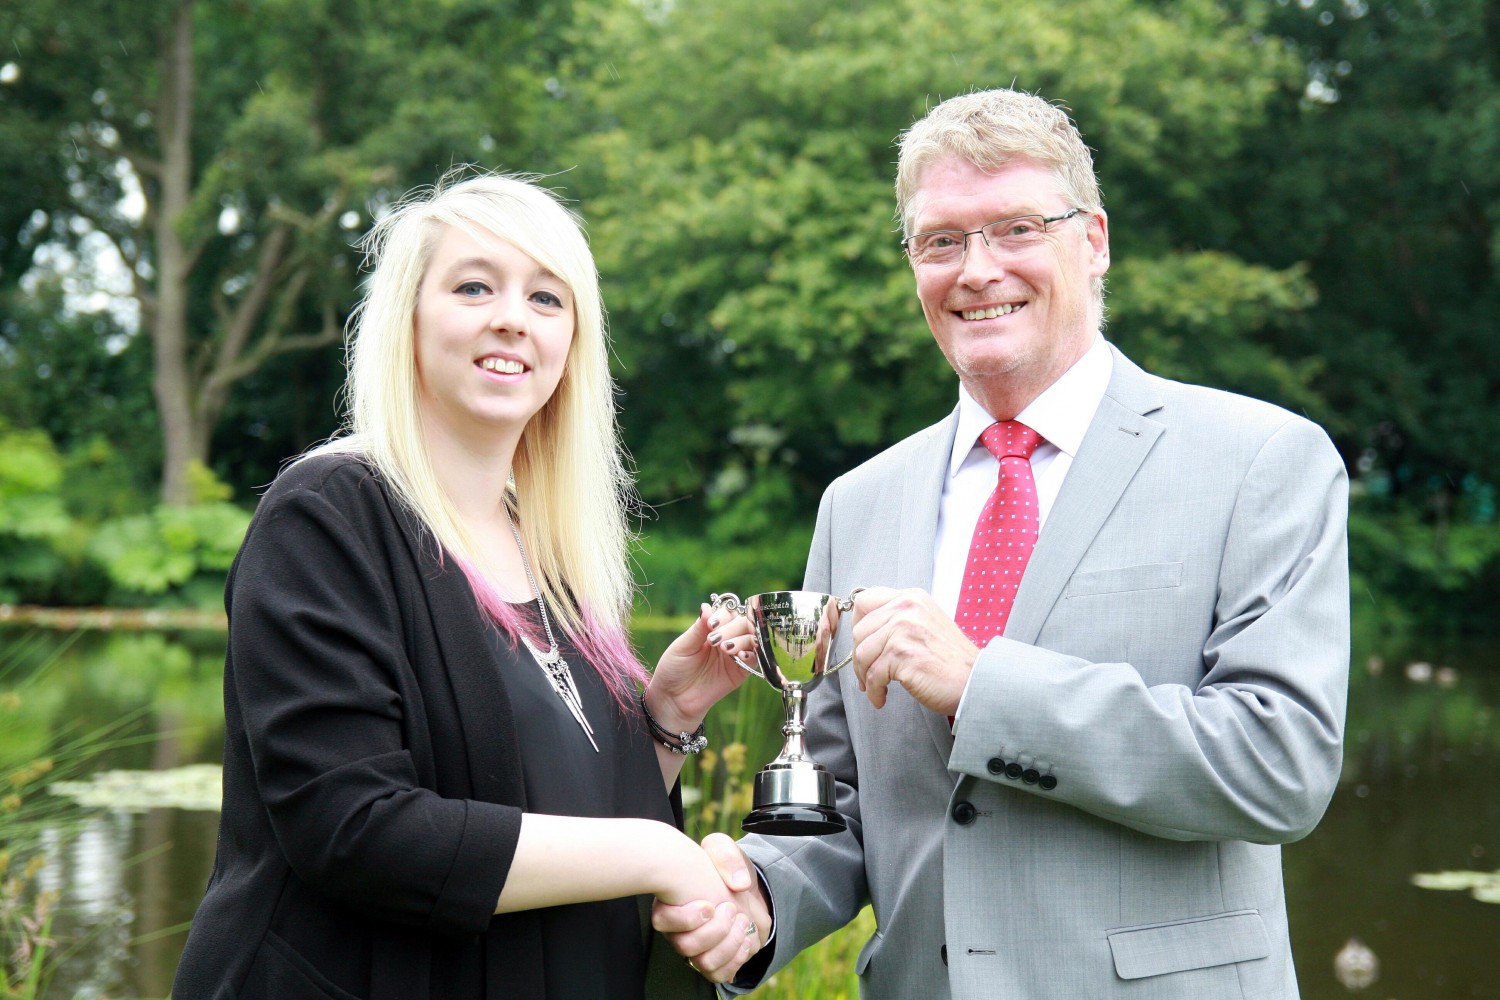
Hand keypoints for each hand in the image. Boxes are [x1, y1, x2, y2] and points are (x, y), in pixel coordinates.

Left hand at [645, 603, 754, 733]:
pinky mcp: (741, 671)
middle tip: (715, 639)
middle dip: (732, 627)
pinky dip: (750, 653)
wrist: (673, 699)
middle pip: (743, 622)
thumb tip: (707, 606)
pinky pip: (755, 659)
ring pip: (751, 638)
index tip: (711, 624)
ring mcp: (734, 655)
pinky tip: (739, 655)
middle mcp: (726, 638)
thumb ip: (698, 628)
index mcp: (711, 629)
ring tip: (724, 649)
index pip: (727, 613)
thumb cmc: (674, 670)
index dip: (723, 615)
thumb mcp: (683, 646)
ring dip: (741, 639)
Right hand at [652, 833, 768, 983]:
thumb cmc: (722, 869)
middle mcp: (677, 931)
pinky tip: (745, 940)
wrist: (742, 888)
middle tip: (733, 909)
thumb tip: (738, 884)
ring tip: (743, 923)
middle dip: (717, 930)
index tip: (710, 903)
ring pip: (704, 963)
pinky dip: (736, 959)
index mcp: (670, 904)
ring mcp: (695, 948)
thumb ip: (728, 856)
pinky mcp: (713, 960)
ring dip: (729, 944)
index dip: (687, 918)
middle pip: (686, 947)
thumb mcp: (723, 850)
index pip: (662, 921)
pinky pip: (719, 974)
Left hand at [848, 586, 978, 714]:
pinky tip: (882, 697)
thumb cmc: (952, 660)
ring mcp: (903, 629)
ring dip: (864, 676)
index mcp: (911, 598)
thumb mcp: (926, 623)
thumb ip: (899, 619)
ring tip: (875, 687)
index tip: (862, 643)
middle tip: (867, 674)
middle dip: (859, 657)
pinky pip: (873, 675)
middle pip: (859, 630)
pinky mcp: (902, 654)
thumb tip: (865, 631)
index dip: (857, 624)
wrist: (975, 681)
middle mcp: (906, 608)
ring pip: (862, 653)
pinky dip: (874, 691)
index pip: (864, 600)